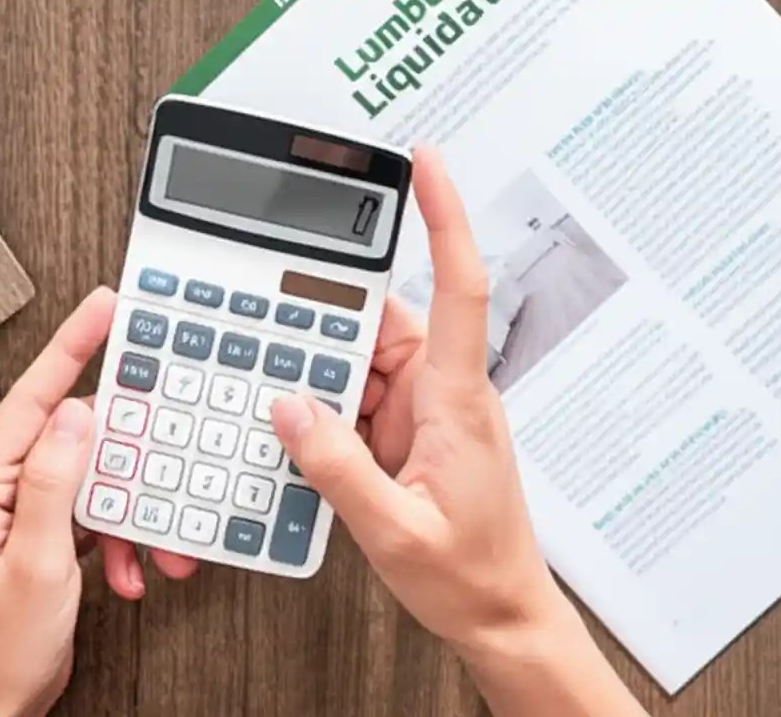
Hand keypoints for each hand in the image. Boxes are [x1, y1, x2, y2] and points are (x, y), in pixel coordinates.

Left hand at [0, 288, 189, 716]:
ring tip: (145, 546)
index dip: (69, 348)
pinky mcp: (41, 536)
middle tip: (158, 424)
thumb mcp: (37, 560)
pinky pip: (89, 513)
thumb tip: (76, 415)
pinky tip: (128, 569)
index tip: (101, 308)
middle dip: (120, 449)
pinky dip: (117, 538)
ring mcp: (19, 513)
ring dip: (125, 511)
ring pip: (88, 479)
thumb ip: (54, 481)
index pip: (30, 399)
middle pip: (68, 435)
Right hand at [270, 148, 643, 714]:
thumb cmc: (471, 576)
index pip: (460, 287)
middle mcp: (445, 393)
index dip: (443, 218)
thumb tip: (291, 408)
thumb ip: (338, 468)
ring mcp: (427, 412)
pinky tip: (304, 429)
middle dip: (326, 326)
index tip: (424, 163)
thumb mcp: (394, 530)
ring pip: (361, 360)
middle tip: (278, 333)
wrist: (502, 617)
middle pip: (380, 322)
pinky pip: (357, 397)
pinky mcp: (409, 433)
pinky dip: (326, 406)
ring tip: (289, 402)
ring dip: (322, 375)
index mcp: (457, 401)